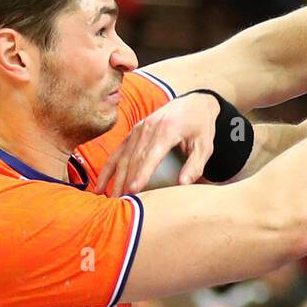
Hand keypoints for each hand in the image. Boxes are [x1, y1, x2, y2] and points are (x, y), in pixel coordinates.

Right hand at [95, 92, 220, 196]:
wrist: (194, 102)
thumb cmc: (200, 126)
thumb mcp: (205, 145)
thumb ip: (195, 165)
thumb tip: (182, 184)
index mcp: (167, 129)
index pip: (151, 155)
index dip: (141, 173)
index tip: (133, 190)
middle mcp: (149, 127)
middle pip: (133, 158)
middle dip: (125, 181)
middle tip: (121, 203)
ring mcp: (138, 128)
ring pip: (123, 157)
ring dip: (115, 179)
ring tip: (110, 199)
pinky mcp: (133, 132)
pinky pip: (118, 152)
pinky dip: (108, 169)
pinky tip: (100, 186)